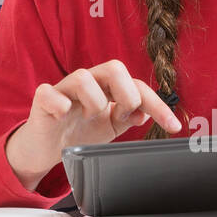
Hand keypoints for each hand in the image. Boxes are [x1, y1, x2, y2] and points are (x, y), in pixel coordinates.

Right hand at [6, 59, 181, 190]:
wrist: (46, 147)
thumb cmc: (78, 131)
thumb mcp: (110, 127)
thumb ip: (128, 117)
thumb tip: (145, 113)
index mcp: (107, 88)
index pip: (138, 86)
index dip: (158, 105)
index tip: (174, 127)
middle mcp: (88, 82)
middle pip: (114, 68)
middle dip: (126, 95)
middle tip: (121, 117)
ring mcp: (64, 89)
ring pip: (83, 78)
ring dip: (94, 103)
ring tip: (89, 118)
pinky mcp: (42, 99)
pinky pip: (49, 93)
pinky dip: (60, 105)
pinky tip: (64, 116)